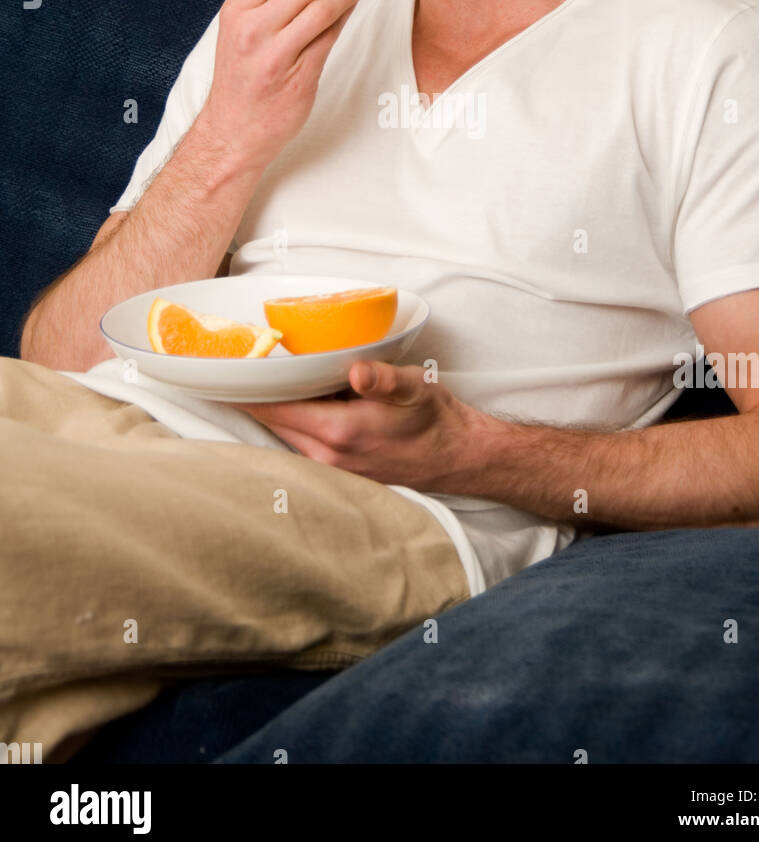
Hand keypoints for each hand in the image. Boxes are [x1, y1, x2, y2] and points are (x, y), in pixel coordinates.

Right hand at [198, 0, 384, 171]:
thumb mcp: (246, 30)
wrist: (233, 132)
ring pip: (323, 6)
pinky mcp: (296, 77)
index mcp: (238, 8)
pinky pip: (329, 36)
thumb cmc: (244, 77)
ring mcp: (274, 54)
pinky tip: (358, 1)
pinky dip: (347, 13)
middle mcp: (253, 28)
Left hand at [226, 360, 486, 492]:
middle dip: (248, 397)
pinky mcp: (339, 474)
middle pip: (271, 423)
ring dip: (266, 412)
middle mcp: (328, 458)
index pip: (274, 409)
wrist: (458, 457)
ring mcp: (332, 471)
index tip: (216, 371)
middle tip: (222, 367)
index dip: (243, 389)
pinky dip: (285, 425)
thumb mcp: (414, 388)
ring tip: (246, 381)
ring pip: (282, 436)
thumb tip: (355, 370)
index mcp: (340, 432)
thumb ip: (382, 378)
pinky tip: (284, 406)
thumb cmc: (435, 418)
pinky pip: (298, 446)